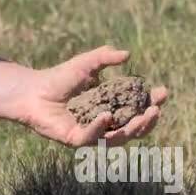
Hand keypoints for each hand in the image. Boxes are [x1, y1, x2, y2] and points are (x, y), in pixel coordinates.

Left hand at [17, 46, 167, 147]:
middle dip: (148, 121)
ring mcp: (91, 135)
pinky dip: (99, 127)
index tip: (163, 92)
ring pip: (118, 138)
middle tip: (156, 109)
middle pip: (133, 129)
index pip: (136, 109)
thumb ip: (105, 57)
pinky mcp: (75, 140)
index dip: (151, 103)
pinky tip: (106, 115)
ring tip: (143, 116)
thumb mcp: (86, 63)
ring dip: (133, 128)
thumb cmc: (59, 78)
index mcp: (111, 108)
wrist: (33, 91)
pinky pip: (92, 138)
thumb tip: (126, 54)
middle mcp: (104, 125)